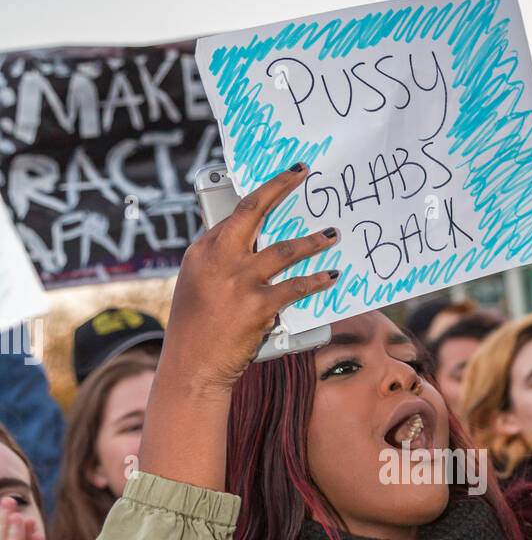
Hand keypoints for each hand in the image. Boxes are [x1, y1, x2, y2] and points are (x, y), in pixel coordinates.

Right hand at [161, 165, 339, 393]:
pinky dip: (316, 281)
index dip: (260, 196)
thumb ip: (219, 265)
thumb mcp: (197, 287)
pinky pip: (296, 287)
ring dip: (313, 240)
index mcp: (202, 251)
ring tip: (331, 234)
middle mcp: (219, 259)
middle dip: (279, 186)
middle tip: (300, 173)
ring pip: (284, 249)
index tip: (279, 182)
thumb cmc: (196, 331)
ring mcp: (240, 281)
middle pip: (253, 211)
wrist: (192, 367)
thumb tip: (249, 250)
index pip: (234, 214)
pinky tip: (330, 276)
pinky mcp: (258, 306)